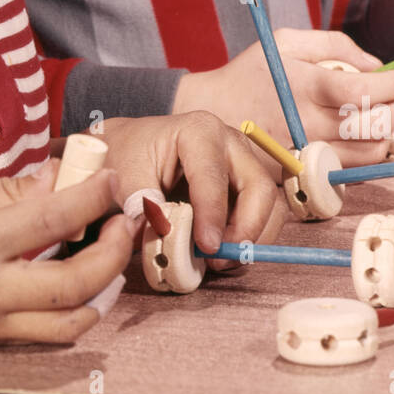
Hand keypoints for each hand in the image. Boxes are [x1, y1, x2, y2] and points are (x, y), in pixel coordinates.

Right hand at [0, 161, 133, 349]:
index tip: (111, 177)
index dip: (93, 195)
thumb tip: (57, 179)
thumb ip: (4, 190)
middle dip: (114, 249)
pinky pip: (44, 337)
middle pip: (75, 281)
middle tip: (125, 220)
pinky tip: (80, 285)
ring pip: (70, 322)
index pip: (53, 218)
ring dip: (103, 288)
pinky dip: (74, 313)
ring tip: (110, 255)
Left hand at [99, 111, 285, 269]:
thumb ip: (144, 204)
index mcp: (200, 131)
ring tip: (217, 262)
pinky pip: (261, 217)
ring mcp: (243, 164)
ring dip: (250, 239)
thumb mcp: (124, 176)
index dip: (213, 214)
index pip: (215, 176)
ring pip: (269, 207)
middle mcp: (230, 144)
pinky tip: (220, 254)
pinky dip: (246, 240)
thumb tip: (166, 232)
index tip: (206, 247)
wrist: (131, 149)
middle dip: (246, 230)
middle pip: (260, 188)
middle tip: (219, 259)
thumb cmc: (128, 156)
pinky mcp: (245, 185)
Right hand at [173, 28, 393, 158]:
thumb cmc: (253, 72)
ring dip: (386, 135)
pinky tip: (359, 136)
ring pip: (368, 155)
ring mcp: (305, 151)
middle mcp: (307, 122)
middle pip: (374, 127)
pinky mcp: (301, 172)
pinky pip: (348, 170)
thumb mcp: (287, 41)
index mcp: (304, 84)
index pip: (364, 90)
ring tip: (381, 117)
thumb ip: (334, 44)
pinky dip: (364, 154)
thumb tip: (376, 65)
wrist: (211, 110)